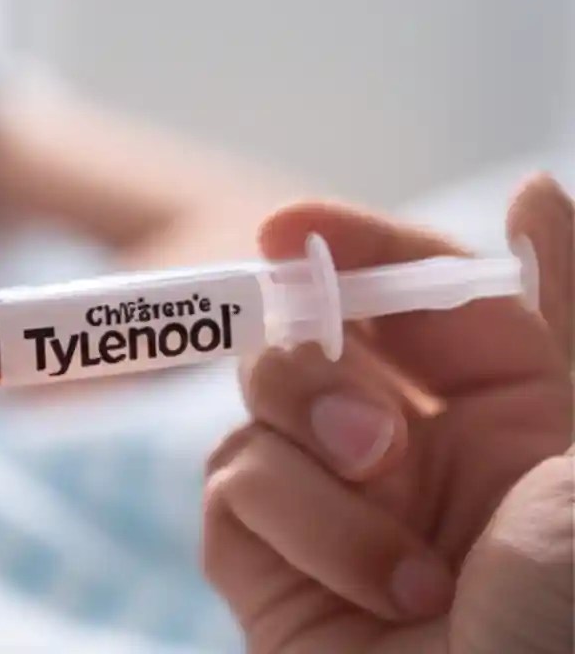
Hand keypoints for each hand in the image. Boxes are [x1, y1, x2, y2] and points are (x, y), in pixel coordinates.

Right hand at [203, 174, 572, 652]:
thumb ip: (572, 301)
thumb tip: (527, 188)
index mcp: (518, 412)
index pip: (417, 296)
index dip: (356, 252)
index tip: (290, 231)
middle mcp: (423, 456)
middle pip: (315, 338)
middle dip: (321, 360)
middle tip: (370, 422)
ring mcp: (339, 511)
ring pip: (259, 404)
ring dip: (316, 441)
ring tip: (390, 503)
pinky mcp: (271, 570)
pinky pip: (235, 489)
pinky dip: (299, 521)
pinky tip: (380, 589)